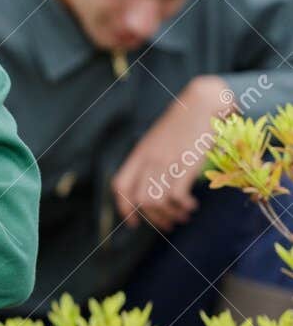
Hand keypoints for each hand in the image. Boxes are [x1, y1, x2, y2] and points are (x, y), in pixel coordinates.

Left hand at [111, 76, 236, 232]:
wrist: (204, 101)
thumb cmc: (185, 121)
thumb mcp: (160, 138)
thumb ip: (152, 158)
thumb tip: (152, 183)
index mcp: (140, 153)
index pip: (120, 186)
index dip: (124, 207)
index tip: (133, 222)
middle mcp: (150, 159)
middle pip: (139, 200)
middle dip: (153, 219)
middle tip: (167, 224)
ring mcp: (166, 161)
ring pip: (155, 202)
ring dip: (169, 216)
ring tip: (181, 216)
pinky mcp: (185, 164)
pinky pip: (175, 197)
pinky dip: (182, 206)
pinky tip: (190, 205)